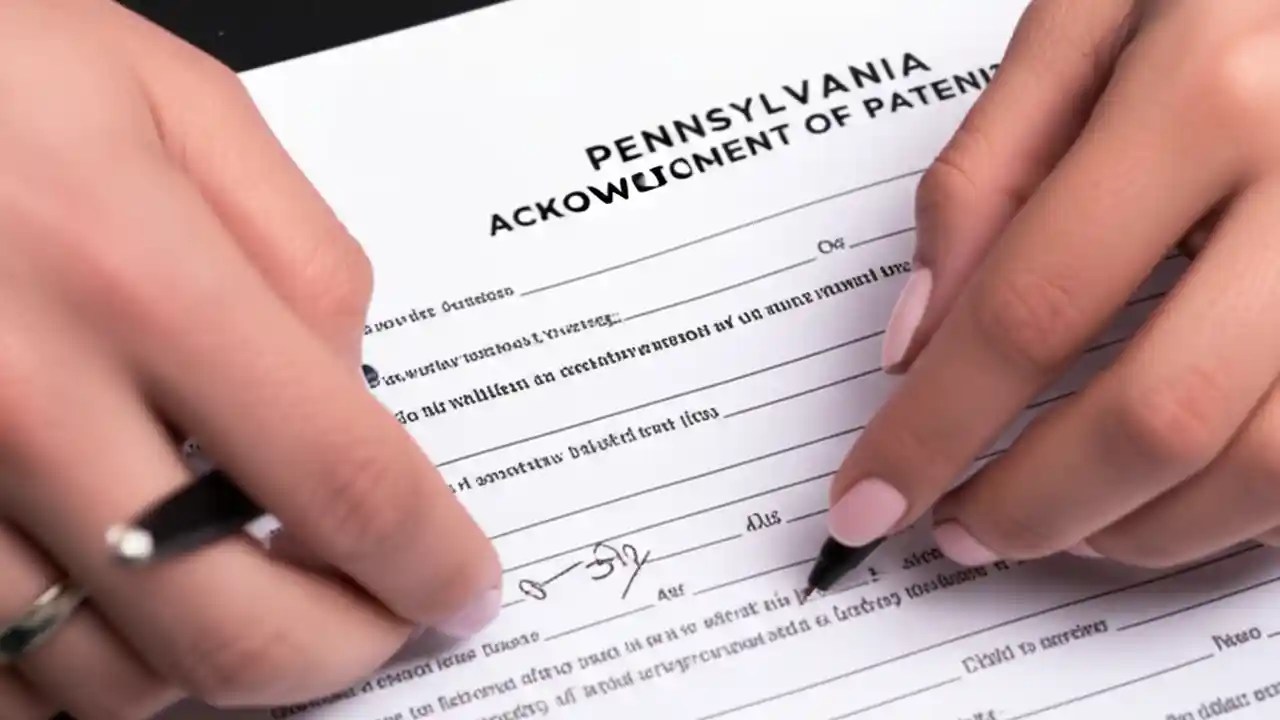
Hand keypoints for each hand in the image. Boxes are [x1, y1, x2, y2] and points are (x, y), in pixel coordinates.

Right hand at [0, 1, 498, 716]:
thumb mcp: (175, 100)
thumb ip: (301, 258)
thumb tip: (355, 398)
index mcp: (137, 276)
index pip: (342, 480)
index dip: (427, 563)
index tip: (459, 588)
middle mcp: (24, 400)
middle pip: (234, 628)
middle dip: (339, 652)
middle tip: (376, 625)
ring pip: (108, 677)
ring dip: (210, 663)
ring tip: (242, 592)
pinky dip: (78, 670)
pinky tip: (115, 604)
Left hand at [829, 1, 1279, 567]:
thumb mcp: (1089, 20)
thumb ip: (987, 173)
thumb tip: (917, 341)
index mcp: (1208, 96)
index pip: (1030, 309)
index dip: (934, 428)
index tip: (870, 498)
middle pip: (1153, 416)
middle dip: (1032, 505)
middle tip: (959, 528)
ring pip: (1263, 467)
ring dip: (1133, 528)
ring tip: (1049, 520)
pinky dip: (1228, 513)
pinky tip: (1155, 496)